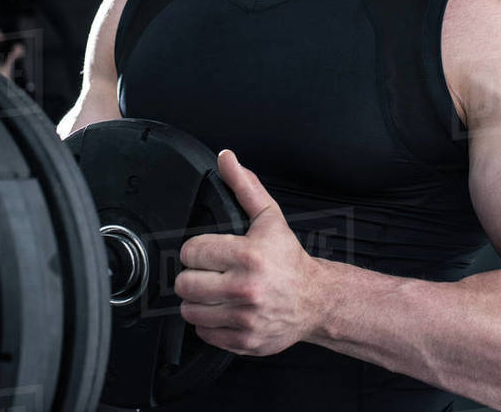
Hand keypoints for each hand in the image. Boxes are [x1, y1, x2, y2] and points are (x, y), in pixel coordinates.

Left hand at [174, 150, 323, 356]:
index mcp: (248, 255)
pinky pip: (204, 333)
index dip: (197, 250)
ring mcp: (244, 318)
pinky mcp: (243, 341)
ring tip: (215, 291)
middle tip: (210, 273)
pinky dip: (209, 323)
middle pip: (185, 283)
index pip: (191, 252)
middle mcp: (246, 288)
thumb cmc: (289, 260)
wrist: (315, 300)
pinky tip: (224, 309)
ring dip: (198, 301)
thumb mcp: (269, 218)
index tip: (208, 253)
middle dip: (194, 276)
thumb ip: (245, 186)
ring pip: (190, 310)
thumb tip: (226, 159)